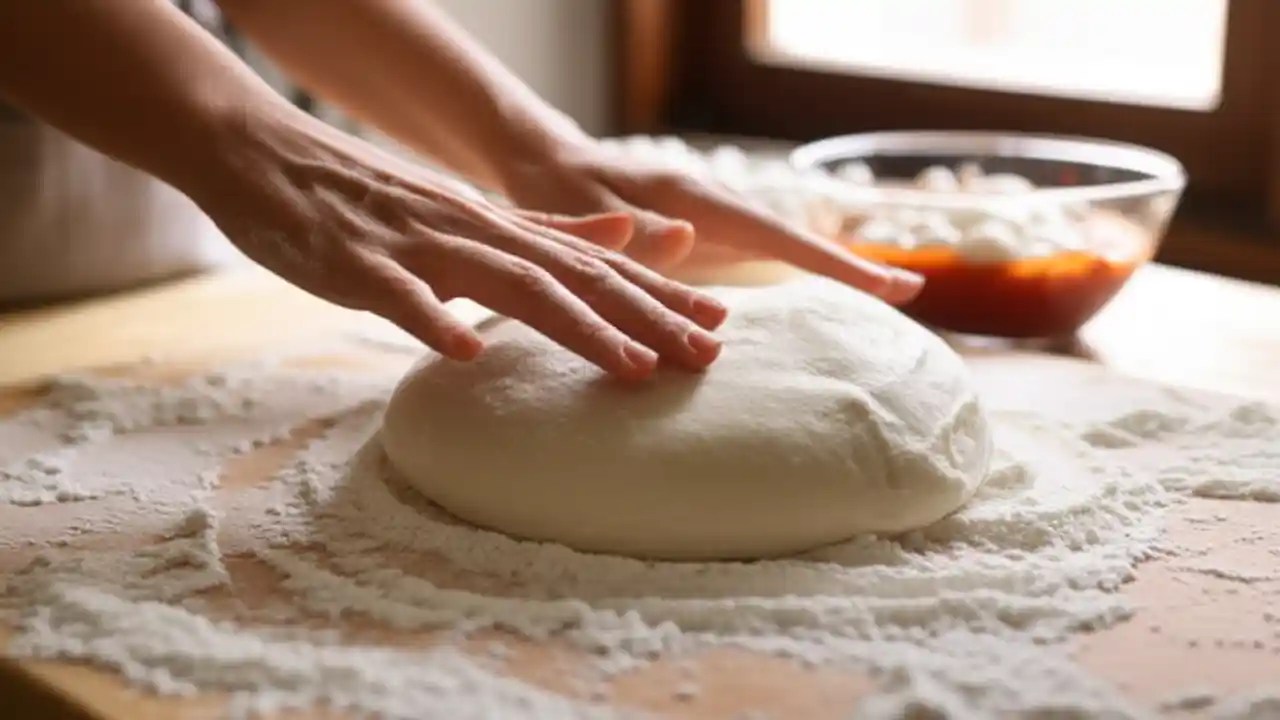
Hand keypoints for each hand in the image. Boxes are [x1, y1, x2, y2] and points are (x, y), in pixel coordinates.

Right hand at [193, 112, 727, 380]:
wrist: (267, 153)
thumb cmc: (368, 196)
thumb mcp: (468, 214)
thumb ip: (543, 233)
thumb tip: (624, 240)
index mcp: (499, 227)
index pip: (595, 267)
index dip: (659, 297)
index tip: (718, 328)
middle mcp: (474, 231)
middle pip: (573, 279)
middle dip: (645, 320)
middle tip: (706, 358)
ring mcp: (416, 244)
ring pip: (508, 285)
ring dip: (576, 327)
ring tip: (632, 367)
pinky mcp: (355, 262)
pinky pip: (396, 295)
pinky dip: (434, 320)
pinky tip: (468, 354)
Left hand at [499, 141, 923, 304]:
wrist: (544, 164)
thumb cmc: (556, 190)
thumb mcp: (580, 213)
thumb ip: (631, 230)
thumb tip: (689, 239)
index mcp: (690, 198)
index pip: (772, 235)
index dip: (828, 261)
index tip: (884, 284)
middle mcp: (711, 205)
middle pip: (792, 238)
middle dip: (848, 264)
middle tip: (911, 292)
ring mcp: (711, 218)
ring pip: (779, 245)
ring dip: (829, 268)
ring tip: (888, 296)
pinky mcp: (703, 233)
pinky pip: (756, 253)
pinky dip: (795, 269)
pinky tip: (822, 293)